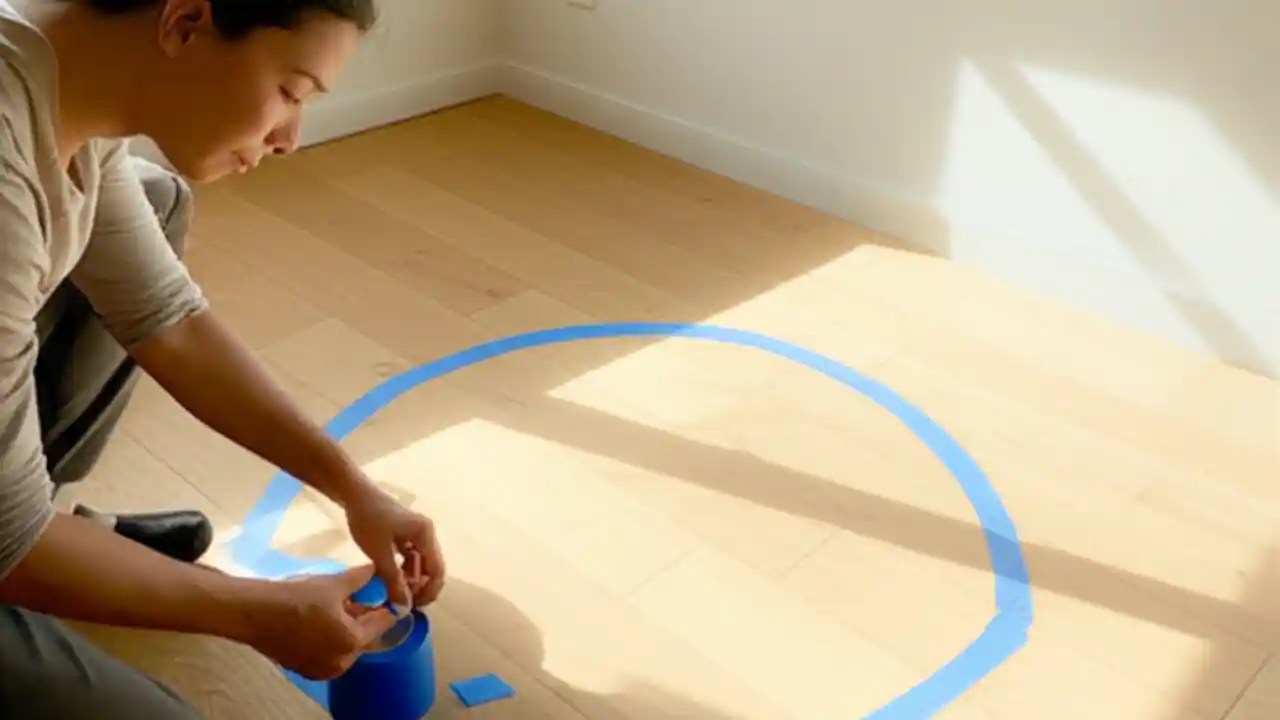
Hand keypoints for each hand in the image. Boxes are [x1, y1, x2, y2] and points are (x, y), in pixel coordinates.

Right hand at [246, 565, 397, 679]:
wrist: (254, 613)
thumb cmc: (296, 598)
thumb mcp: (333, 584)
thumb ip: (360, 578)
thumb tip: (375, 569)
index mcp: (353, 642)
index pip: (382, 624)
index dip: (387, 607)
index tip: (388, 594)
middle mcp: (341, 662)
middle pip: (364, 637)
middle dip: (364, 617)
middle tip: (363, 597)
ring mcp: (322, 669)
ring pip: (345, 646)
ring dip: (347, 627)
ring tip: (341, 605)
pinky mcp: (304, 668)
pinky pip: (328, 652)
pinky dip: (331, 638)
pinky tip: (324, 618)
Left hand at [342, 482, 445, 609]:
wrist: (354, 495)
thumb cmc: (369, 521)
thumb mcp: (380, 554)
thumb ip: (394, 580)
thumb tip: (404, 606)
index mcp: (426, 535)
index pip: (437, 570)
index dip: (429, 591)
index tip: (414, 606)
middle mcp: (426, 534)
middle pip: (431, 567)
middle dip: (420, 587)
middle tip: (404, 603)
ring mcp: (416, 533)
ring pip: (420, 563)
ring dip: (411, 579)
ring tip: (396, 593)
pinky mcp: (405, 533)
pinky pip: (410, 557)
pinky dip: (404, 569)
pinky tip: (392, 579)